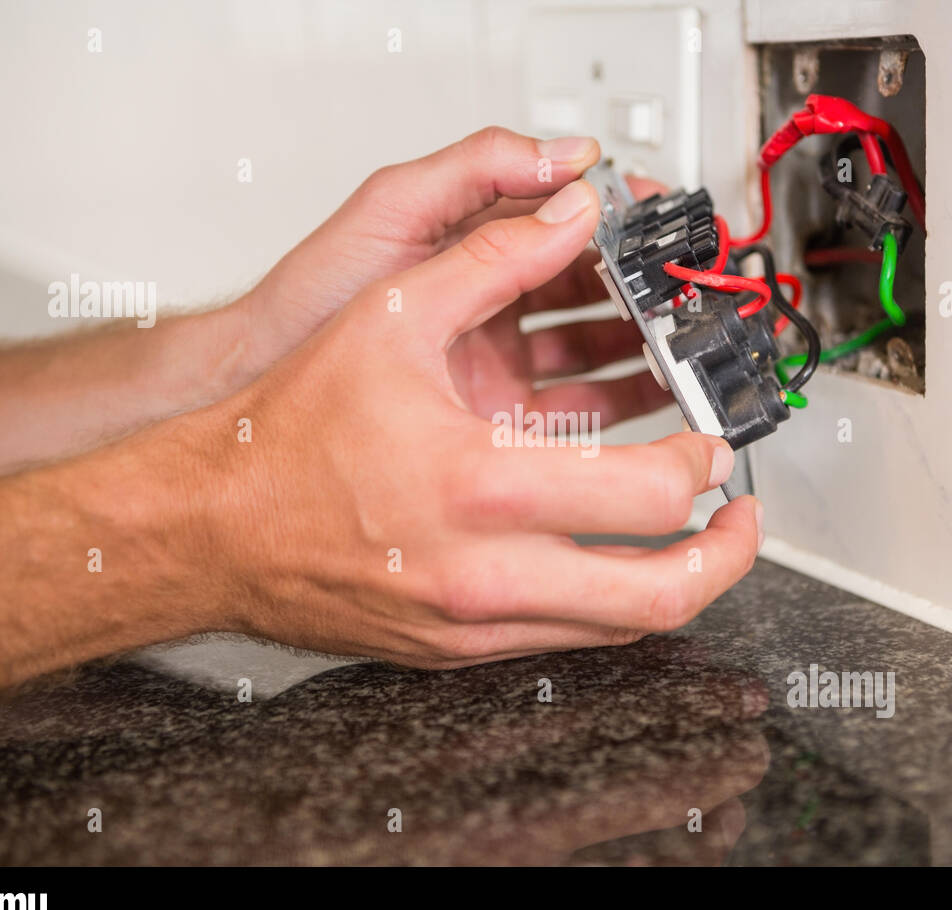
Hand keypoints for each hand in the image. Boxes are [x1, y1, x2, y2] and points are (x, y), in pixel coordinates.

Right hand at [187, 176, 764, 667]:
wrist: (211, 524)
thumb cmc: (288, 435)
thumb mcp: (392, 318)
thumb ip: (495, 260)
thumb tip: (569, 217)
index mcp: (482, 484)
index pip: (647, 492)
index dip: (702, 464)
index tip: (709, 443)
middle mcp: (485, 571)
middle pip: (660, 595)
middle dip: (726, 556)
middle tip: (740, 519)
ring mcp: (472, 624)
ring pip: (618, 630)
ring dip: (676, 586)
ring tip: (694, 541)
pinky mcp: (455, 649)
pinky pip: (564, 638)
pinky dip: (606, 602)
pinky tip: (604, 558)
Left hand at [235, 126, 667, 421]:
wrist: (265, 394)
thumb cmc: (310, 302)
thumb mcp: (392, 211)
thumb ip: (477, 170)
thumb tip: (568, 155)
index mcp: (475, 242)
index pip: (568, 218)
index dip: (619, 216)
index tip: (660, 220)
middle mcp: (494, 300)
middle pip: (594, 286)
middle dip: (646, 283)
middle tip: (684, 290)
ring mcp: (499, 360)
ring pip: (596, 346)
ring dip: (644, 342)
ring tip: (682, 343)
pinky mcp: (499, 416)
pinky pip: (578, 407)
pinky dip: (621, 400)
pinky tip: (653, 396)